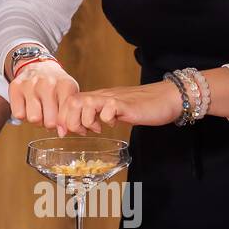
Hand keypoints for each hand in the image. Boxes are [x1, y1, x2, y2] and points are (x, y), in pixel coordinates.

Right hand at [10, 59, 80, 135]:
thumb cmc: (56, 84)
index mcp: (65, 85)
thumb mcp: (69, 94)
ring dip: (36, 119)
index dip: (62, 125)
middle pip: (49, 122)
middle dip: (49, 123)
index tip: (61, 122)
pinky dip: (23, 114)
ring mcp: (30, 84)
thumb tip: (62, 133)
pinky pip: (19, 114)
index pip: (64, 118)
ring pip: (33, 119)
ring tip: (39, 111)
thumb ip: (68, 114)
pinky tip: (28, 106)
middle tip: (49, 115)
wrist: (39, 66)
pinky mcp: (16, 87)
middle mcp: (48, 83)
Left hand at [61, 80, 183, 131]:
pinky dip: (105, 120)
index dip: (62, 118)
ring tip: (95, 128)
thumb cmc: (142, 105)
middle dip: (70, 120)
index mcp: (97, 97)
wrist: (166, 98)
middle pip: (72, 102)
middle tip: (82, 131)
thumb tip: (83, 127)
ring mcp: (113, 99)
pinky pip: (107, 109)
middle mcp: (102, 95)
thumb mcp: (114, 109)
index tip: (66, 132)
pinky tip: (112, 124)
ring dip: (85, 120)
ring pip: (85, 103)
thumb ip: (99, 114)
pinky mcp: (126, 105)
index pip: (69, 101)